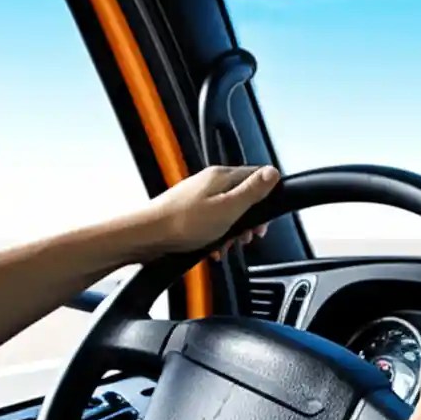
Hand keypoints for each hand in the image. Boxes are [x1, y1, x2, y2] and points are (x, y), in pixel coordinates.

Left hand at [137, 165, 279, 255]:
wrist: (147, 236)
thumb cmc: (184, 223)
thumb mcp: (229, 208)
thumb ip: (253, 190)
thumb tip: (273, 173)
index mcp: (222, 177)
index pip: (256, 176)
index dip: (266, 199)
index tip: (264, 220)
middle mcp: (210, 182)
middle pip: (242, 195)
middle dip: (248, 219)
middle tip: (247, 236)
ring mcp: (198, 195)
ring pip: (227, 210)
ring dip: (232, 230)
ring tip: (228, 245)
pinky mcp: (188, 210)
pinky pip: (212, 221)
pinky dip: (216, 235)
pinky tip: (213, 247)